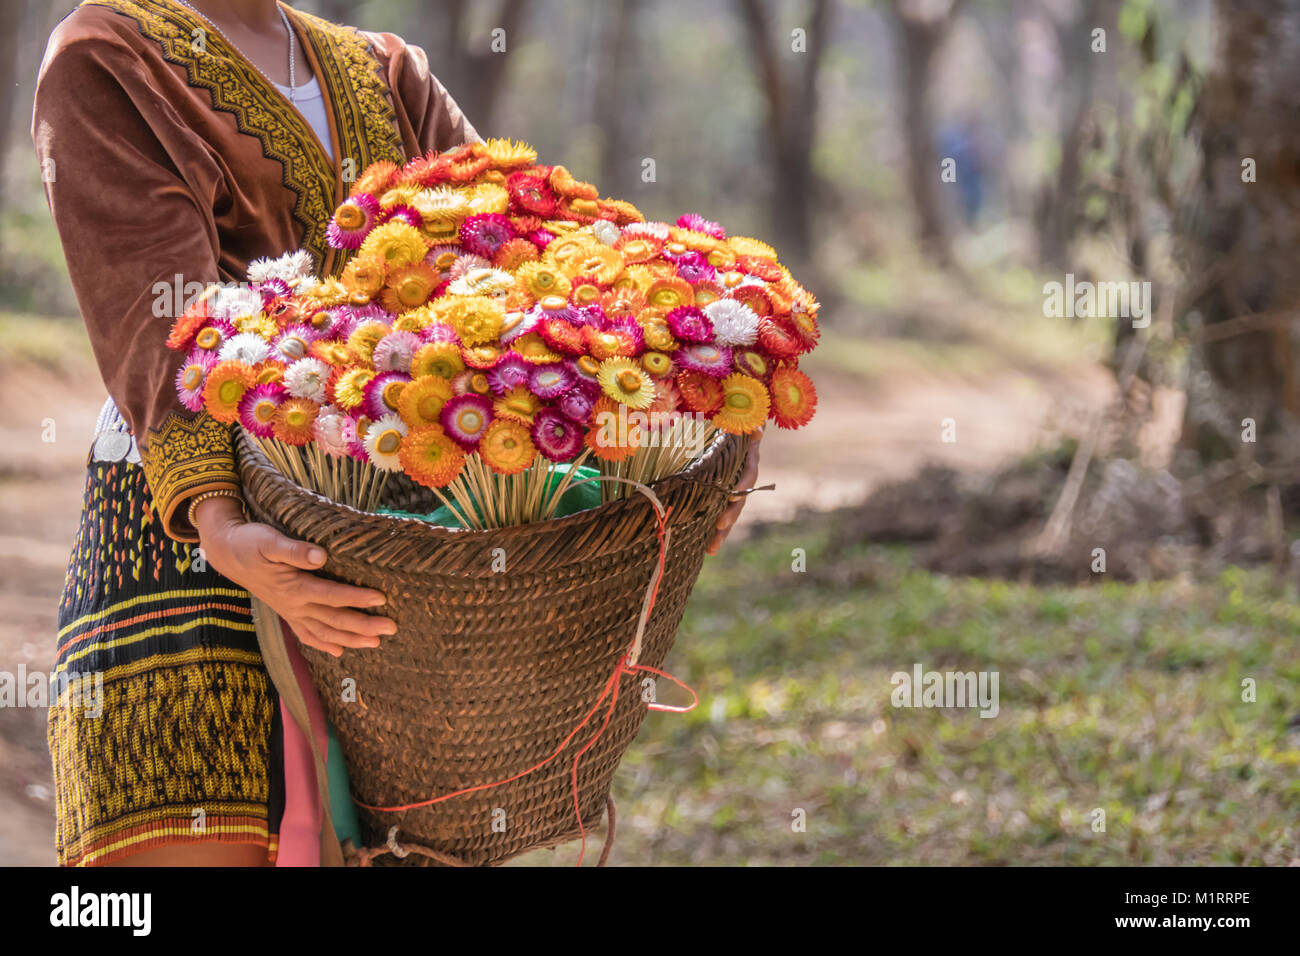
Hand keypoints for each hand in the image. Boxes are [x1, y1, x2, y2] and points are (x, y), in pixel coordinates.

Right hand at [192, 494, 394, 657]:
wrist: (226, 552)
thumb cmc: (250, 543)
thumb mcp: (269, 541)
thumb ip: (295, 551)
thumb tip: (321, 556)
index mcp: (293, 588)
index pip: (332, 596)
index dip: (357, 598)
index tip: (381, 599)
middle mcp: (294, 605)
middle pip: (334, 620)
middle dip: (363, 626)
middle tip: (391, 628)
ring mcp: (290, 611)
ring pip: (324, 632)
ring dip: (350, 639)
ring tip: (376, 643)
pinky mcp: (287, 611)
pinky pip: (307, 634)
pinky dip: (323, 644)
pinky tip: (339, 651)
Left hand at [707, 427, 762, 555]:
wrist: (735, 433)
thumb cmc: (736, 426)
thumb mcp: (741, 424)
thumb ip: (749, 427)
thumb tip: (757, 429)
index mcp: (748, 464)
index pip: (748, 477)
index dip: (742, 487)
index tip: (732, 496)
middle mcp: (743, 482)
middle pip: (739, 503)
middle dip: (729, 517)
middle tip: (719, 527)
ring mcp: (733, 494)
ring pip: (730, 515)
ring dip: (721, 533)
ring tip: (711, 549)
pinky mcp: (722, 500)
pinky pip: (719, 516)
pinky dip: (714, 532)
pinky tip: (706, 549)